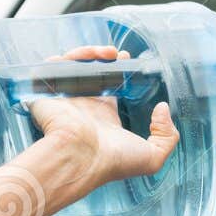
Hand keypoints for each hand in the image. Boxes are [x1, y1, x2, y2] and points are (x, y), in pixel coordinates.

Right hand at [26, 45, 178, 189]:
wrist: (80, 158)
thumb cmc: (113, 162)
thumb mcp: (152, 157)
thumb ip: (167, 135)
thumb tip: (163, 109)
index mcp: (104, 118)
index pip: (110, 88)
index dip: (120, 72)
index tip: (129, 60)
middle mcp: (84, 106)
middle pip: (92, 72)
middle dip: (105, 57)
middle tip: (120, 54)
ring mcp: (65, 97)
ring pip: (75, 66)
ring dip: (91, 53)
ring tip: (109, 53)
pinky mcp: (48, 91)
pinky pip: (54, 66)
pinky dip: (70, 57)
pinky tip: (88, 56)